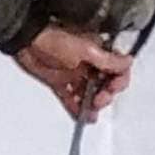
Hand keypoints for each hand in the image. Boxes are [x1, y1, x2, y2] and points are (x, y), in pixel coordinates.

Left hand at [13, 23, 132, 121]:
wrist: (26, 40)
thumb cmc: (54, 38)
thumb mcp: (87, 50)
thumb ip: (109, 60)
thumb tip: (129, 61)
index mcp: (98, 53)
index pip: (118, 70)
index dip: (119, 81)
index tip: (112, 89)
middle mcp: (89, 64)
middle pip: (105, 85)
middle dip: (105, 96)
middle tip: (98, 100)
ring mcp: (74, 74)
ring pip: (89, 94)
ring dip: (92, 105)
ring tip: (90, 112)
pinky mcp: (60, 82)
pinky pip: (71, 98)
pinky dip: (76, 108)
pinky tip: (81, 116)